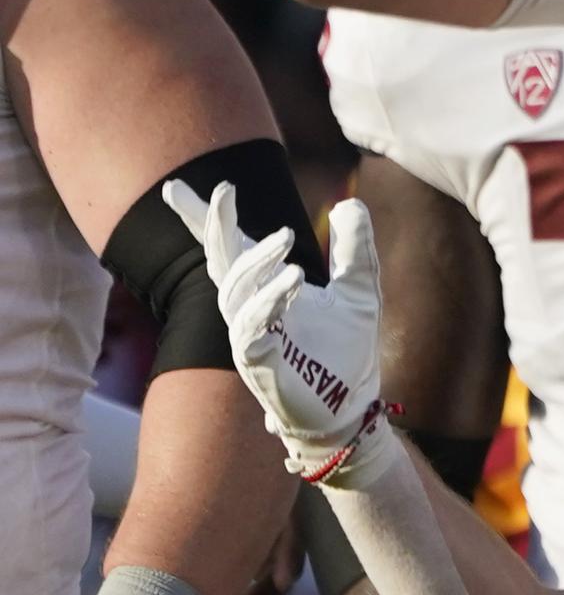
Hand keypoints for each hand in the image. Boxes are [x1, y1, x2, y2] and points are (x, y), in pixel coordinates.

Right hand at [163, 183, 385, 484]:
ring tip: (286, 238)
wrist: (351, 406)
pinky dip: (269, 301)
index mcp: (266, 289)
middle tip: (223, 189)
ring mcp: (248, 337)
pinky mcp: (256, 364)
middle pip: (218, 262)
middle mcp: (249, 310)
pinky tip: (295, 279)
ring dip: (256, 261)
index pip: (228, 248)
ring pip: (232, 292)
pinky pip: (250, 329)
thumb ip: (354, 249)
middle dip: (212, 225)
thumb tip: (350, 203)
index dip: (202, 219)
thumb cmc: (347, 352)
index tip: (172, 187)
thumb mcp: (360, 290)